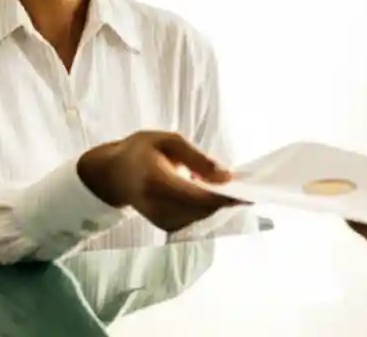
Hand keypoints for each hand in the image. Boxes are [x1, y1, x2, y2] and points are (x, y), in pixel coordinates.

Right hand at [77, 131, 241, 231]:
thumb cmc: (142, 151)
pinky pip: (196, 218)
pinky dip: (208, 206)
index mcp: (157, 181)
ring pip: (203, 215)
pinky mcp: (166, 226)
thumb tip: (227, 177)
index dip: (226, 197)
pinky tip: (212, 192)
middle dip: (227, 198)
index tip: (251, 192)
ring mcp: (161, 220)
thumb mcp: (168, 141)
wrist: (115, 175)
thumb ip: (197, 158)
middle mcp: (158, 206)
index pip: (198, 196)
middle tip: (248, 185)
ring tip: (231, 186)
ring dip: (219, 202)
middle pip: (204, 209)